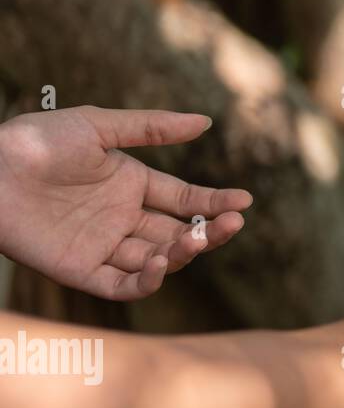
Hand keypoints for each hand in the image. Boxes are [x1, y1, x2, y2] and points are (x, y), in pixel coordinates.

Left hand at [0, 106, 251, 299]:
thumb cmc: (35, 142)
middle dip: (209, 231)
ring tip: (195, 240)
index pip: (184, 199)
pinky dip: (148, 281)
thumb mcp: (98, 125)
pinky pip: (123, 285)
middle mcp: (122, 218)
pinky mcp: (81, 271)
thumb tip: (206, 122)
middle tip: (231, 224)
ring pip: (159, 260)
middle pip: (178, 232)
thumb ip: (152, 128)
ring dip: (183, 253)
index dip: (214, 202)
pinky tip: (162, 263)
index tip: (243, 202)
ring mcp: (104, 246)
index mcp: (131, 184)